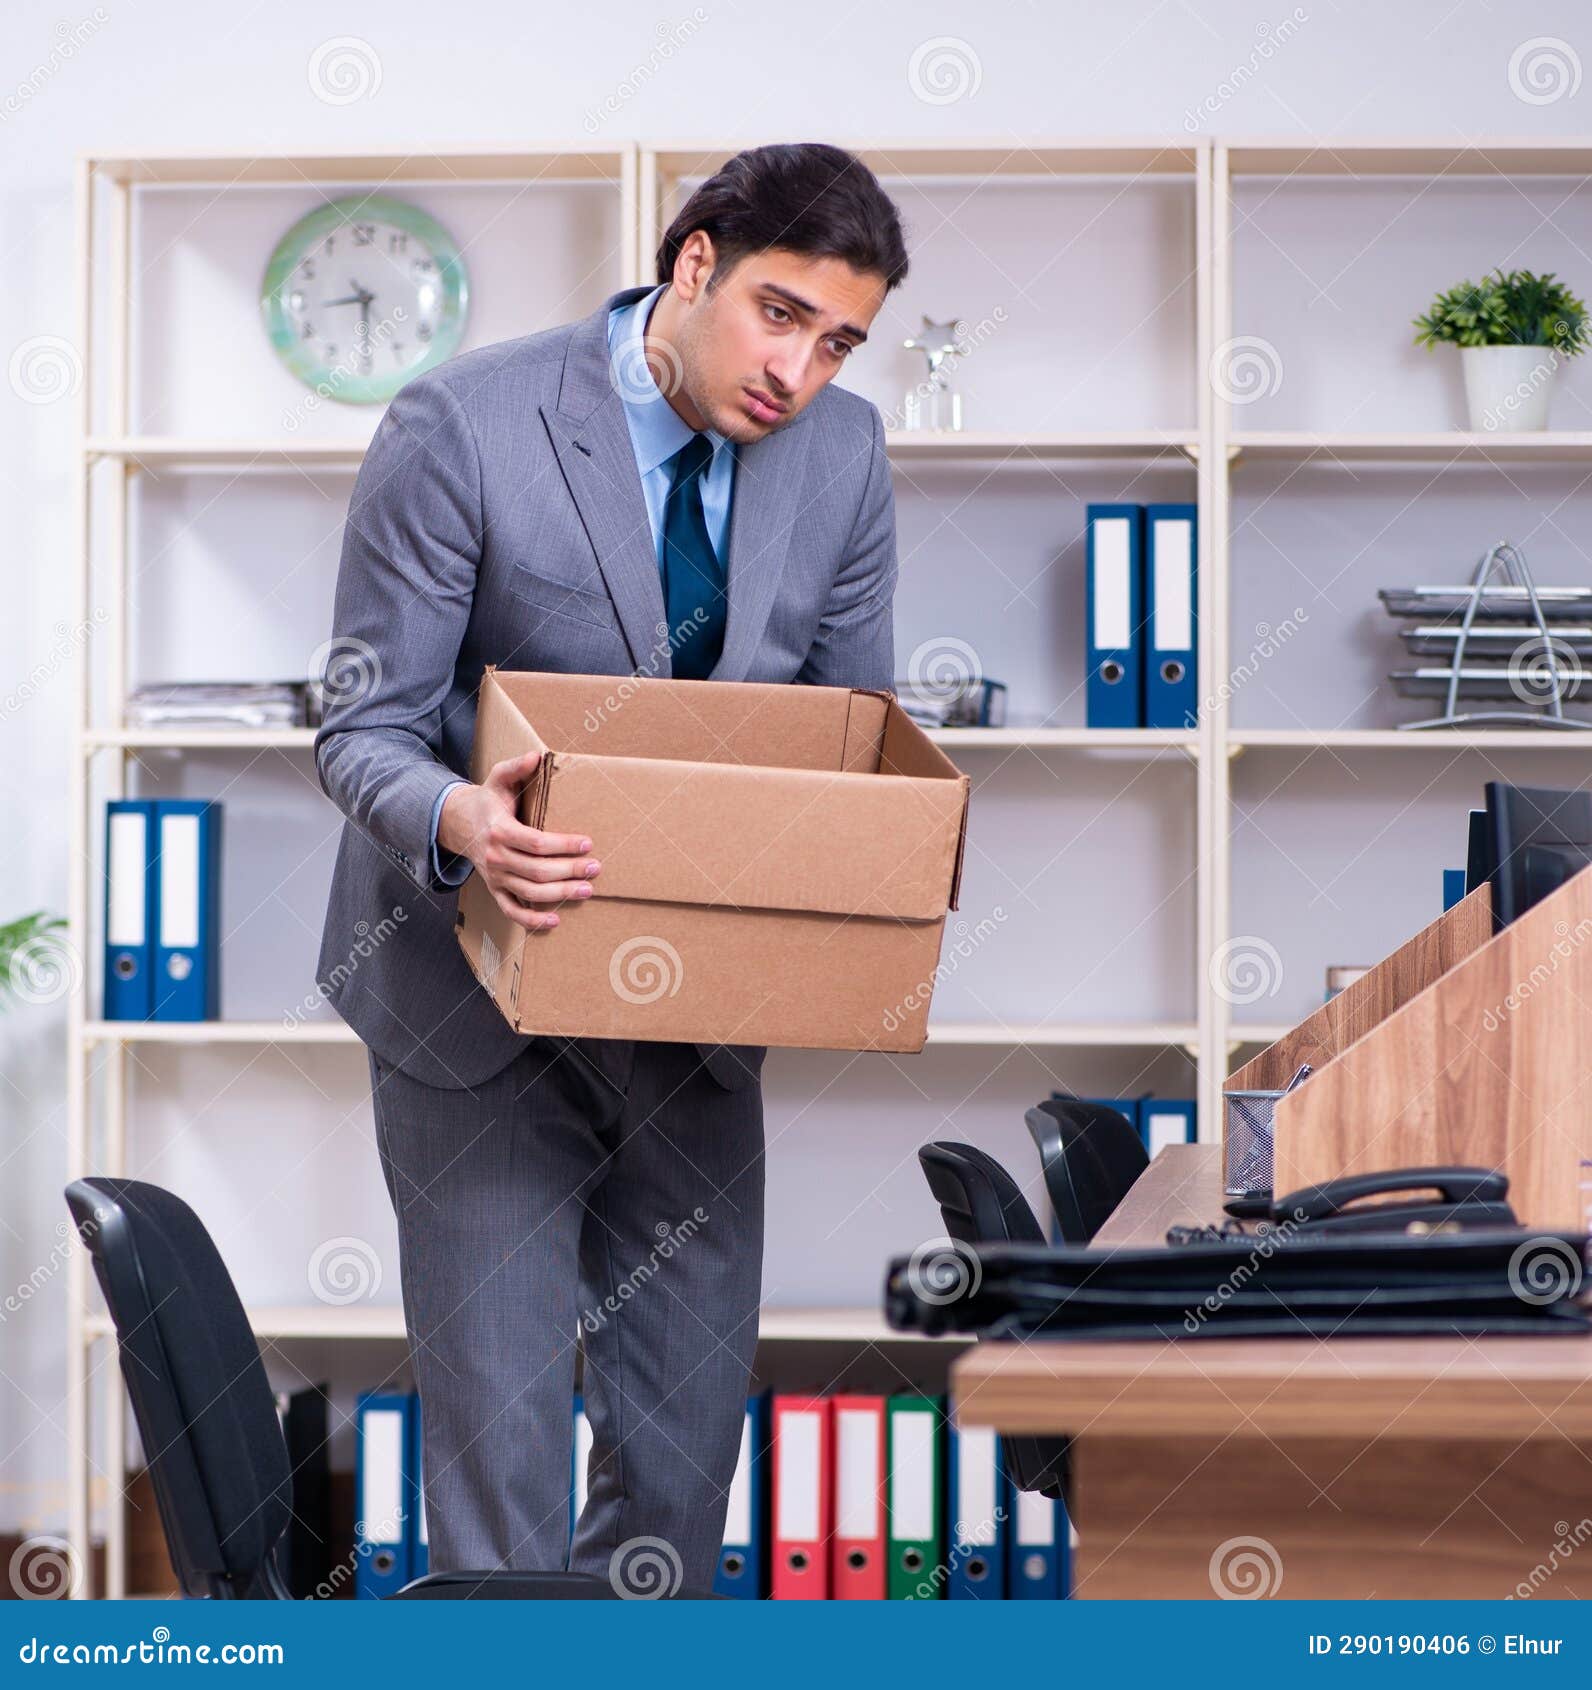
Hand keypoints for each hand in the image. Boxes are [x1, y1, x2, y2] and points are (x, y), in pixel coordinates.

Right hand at [438, 751, 597, 932]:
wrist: (458, 823)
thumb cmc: (488, 800)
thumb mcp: (498, 778)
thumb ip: (516, 767)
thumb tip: (536, 756)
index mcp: (499, 830)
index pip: (536, 843)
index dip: (563, 845)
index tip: (587, 843)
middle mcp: (495, 857)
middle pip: (537, 871)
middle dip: (569, 871)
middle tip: (595, 868)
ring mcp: (494, 877)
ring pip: (529, 893)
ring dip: (559, 895)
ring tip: (586, 890)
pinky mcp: (494, 889)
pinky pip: (511, 910)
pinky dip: (531, 920)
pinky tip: (555, 920)